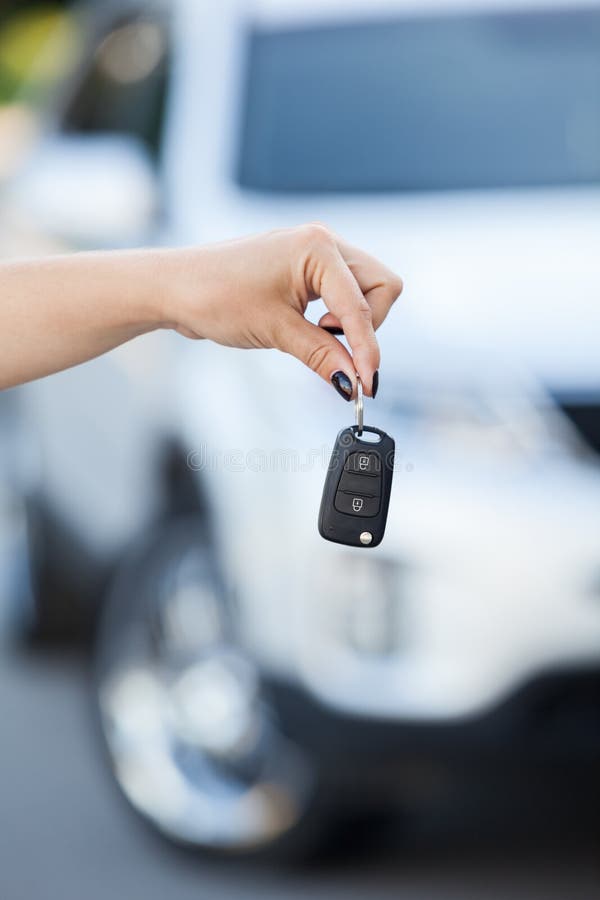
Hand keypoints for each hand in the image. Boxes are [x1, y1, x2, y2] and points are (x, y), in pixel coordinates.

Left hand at [164, 224, 402, 398]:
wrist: (174, 288)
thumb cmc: (216, 297)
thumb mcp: (275, 332)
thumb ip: (322, 356)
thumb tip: (354, 383)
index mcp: (318, 247)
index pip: (362, 304)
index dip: (367, 347)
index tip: (368, 383)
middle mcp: (322, 242)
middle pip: (381, 286)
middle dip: (368, 324)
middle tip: (335, 348)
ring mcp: (315, 253)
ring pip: (366, 288)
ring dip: (354, 319)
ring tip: (316, 335)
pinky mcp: (305, 268)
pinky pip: (342, 291)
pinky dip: (338, 316)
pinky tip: (313, 328)